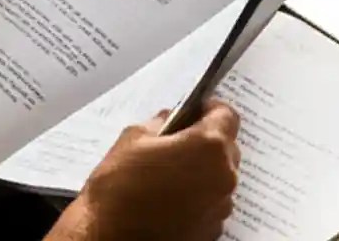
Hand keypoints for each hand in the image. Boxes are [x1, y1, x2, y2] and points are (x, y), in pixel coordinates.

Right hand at [48, 102, 241, 240]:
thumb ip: (159, 122)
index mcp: (209, 147)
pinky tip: (170, 199)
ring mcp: (220, 206)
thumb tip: (169, 121)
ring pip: (219, 177)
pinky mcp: (212, 230)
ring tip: (169, 177)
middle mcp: (224, 177)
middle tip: (175, 145)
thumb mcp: (132, 139)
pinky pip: (211, 203)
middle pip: (225, 147)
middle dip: (204, 142)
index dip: (209, 110)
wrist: (111, 239)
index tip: (194, 112)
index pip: (226, 115)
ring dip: (201, 172)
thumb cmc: (118, 191)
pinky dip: (198, 198)